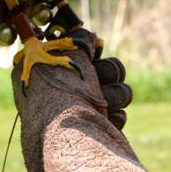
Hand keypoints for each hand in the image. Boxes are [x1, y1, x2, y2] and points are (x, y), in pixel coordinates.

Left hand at [12, 27, 170, 171]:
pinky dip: (115, 115)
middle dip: (108, 71)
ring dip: (114, 94)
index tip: (91, 51)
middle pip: (107, 69)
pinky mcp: (100, 131)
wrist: (69, 136)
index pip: (80, 53)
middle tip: (98, 76)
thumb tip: (87, 34)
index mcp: (50, 73)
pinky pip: (120, 114)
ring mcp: (84, 114)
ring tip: (103, 103)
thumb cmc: (61, 90)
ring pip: (118, 91)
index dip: (90, 51)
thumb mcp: (67, 52)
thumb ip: (80, 38)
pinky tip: (105, 120)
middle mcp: (66, 93)